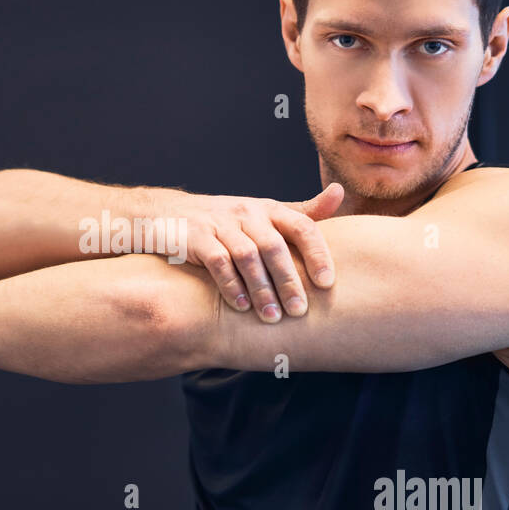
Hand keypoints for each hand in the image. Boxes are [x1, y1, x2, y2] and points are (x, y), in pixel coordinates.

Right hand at [172, 183, 343, 321]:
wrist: (169, 213)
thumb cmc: (227, 221)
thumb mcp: (264, 213)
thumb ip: (302, 212)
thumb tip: (339, 192)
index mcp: (269, 209)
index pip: (302, 226)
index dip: (317, 254)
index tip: (327, 284)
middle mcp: (246, 213)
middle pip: (274, 246)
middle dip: (288, 281)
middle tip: (299, 311)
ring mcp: (219, 224)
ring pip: (247, 255)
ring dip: (261, 288)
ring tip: (271, 317)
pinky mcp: (195, 237)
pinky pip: (217, 262)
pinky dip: (230, 285)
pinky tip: (241, 306)